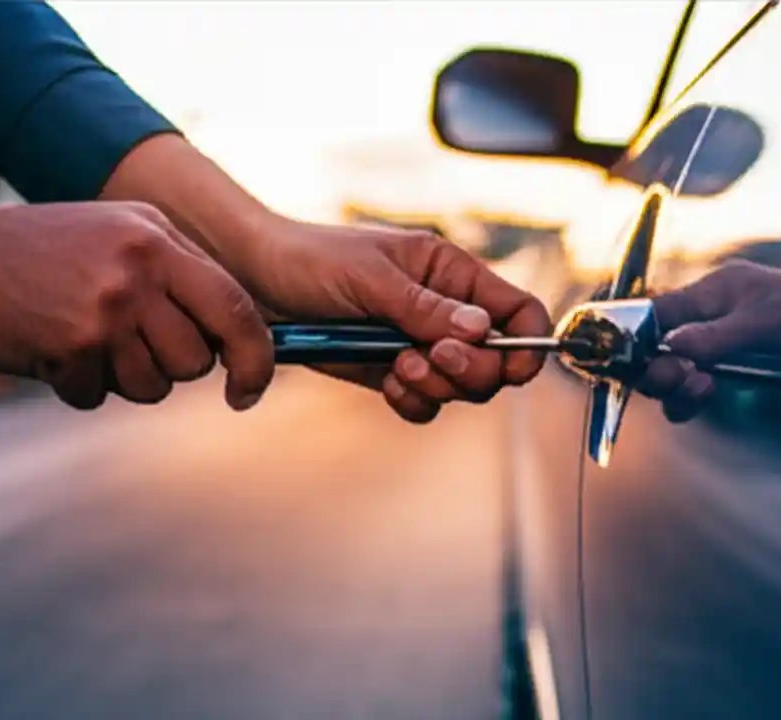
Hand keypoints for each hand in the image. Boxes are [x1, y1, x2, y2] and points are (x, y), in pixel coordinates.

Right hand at [0, 199, 272, 409]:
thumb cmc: (38, 250)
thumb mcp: (119, 232)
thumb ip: (180, 271)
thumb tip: (240, 330)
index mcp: (158, 240)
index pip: (237, 307)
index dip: (256, 358)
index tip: (250, 388)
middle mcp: (139, 270)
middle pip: (196, 359)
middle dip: (170, 367)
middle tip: (126, 342)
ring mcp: (105, 308)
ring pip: (154, 386)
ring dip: (122, 379)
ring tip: (83, 339)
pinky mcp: (71, 345)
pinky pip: (101, 397)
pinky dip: (78, 386)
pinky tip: (51, 348)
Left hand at [242, 216, 549, 422]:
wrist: (253, 281)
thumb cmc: (310, 258)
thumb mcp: (371, 277)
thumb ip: (426, 307)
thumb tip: (482, 330)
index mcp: (452, 274)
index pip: (517, 310)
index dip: (527, 341)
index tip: (512, 365)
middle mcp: (444, 311)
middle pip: (496, 360)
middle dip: (470, 369)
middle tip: (430, 357)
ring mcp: (419, 344)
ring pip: (461, 387)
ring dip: (437, 387)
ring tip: (398, 366)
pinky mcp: (391, 371)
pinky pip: (423, 402)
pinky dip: (413, 401)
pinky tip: (387, 383)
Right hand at [638, 261, 780, 420]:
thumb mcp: (770, 327)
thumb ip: (715, 338)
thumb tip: (666, 348)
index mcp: (717, 289)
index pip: (654, 312)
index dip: (635, 342)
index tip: (643, 371)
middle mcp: (718, 309)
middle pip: (661, 344)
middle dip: (660, 370)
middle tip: (688, 385)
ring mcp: (732, 336)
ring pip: (682, 365)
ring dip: (680, 386)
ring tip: (704, 392)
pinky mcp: (748, 360)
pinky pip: (707, 376)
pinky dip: (699, 391)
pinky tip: (710, 395)